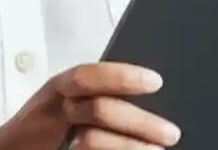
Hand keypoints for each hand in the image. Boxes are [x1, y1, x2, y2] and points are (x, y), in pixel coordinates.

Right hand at [0, 62, 181, 149]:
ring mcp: (51, 132)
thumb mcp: (70, 104)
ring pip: (91, 140)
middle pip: (99, 109)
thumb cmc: (46, 128)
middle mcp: (54, 108)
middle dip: (138, 121)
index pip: (90, 75)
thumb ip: (100, 98)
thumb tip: (152, 105)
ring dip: (127, 147)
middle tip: (170, 133)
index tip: (156, 82)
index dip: (121, 76)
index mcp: (62, 87)